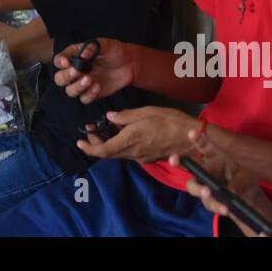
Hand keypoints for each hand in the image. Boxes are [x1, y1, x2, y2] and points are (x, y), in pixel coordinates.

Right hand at [53, 38, 134, 102]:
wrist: (129, 64)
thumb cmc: (114, 51)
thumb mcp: (104, 44)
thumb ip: (91, 48)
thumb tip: (82, 55)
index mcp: (74, 56)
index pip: (59, 60)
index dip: (60, 62)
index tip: (66, 62)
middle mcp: (75, 70)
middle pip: (60, 78)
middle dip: (66, 76)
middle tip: (76, 72)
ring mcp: (82, 83)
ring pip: (70, 91)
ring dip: (77, 87)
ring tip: (89, 79)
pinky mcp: (92, 93)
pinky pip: (84, 99)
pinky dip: (89, 94)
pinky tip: (98, 86)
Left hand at [77, 105, 194, 162]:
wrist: (192, 139)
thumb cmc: (171, 121)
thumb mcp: (147, 112)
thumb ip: (126, 116)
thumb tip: (110, 117)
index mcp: (131, 140)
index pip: (103, 150)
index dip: (89, 148)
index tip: (79, 142)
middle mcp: (134, 152)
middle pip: (108, 153)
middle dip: (96, 143)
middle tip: (90, 130)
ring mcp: (141, 157)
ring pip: (118, 153)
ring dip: (108, 143)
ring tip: (105, 128)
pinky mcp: (148, 158)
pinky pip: (129, 153)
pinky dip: (121, 144)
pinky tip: (123, 132)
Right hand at [168, 127, 271, 236]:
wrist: (249, 200)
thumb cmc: (245, 180)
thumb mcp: (247, 178)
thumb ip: (239, 182)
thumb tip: (230, 191)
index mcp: (215, 157)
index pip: (204, 146)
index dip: (197, 139)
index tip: (192, 132)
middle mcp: (206, 169)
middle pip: (189, 165)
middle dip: (180, 161)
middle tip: (174, 159)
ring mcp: (205, 185)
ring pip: (194, 186)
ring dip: (200, 189)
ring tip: (208, 191)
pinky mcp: (208, 201)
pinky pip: (209, 203)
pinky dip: (217, 206)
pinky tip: (225, 208)